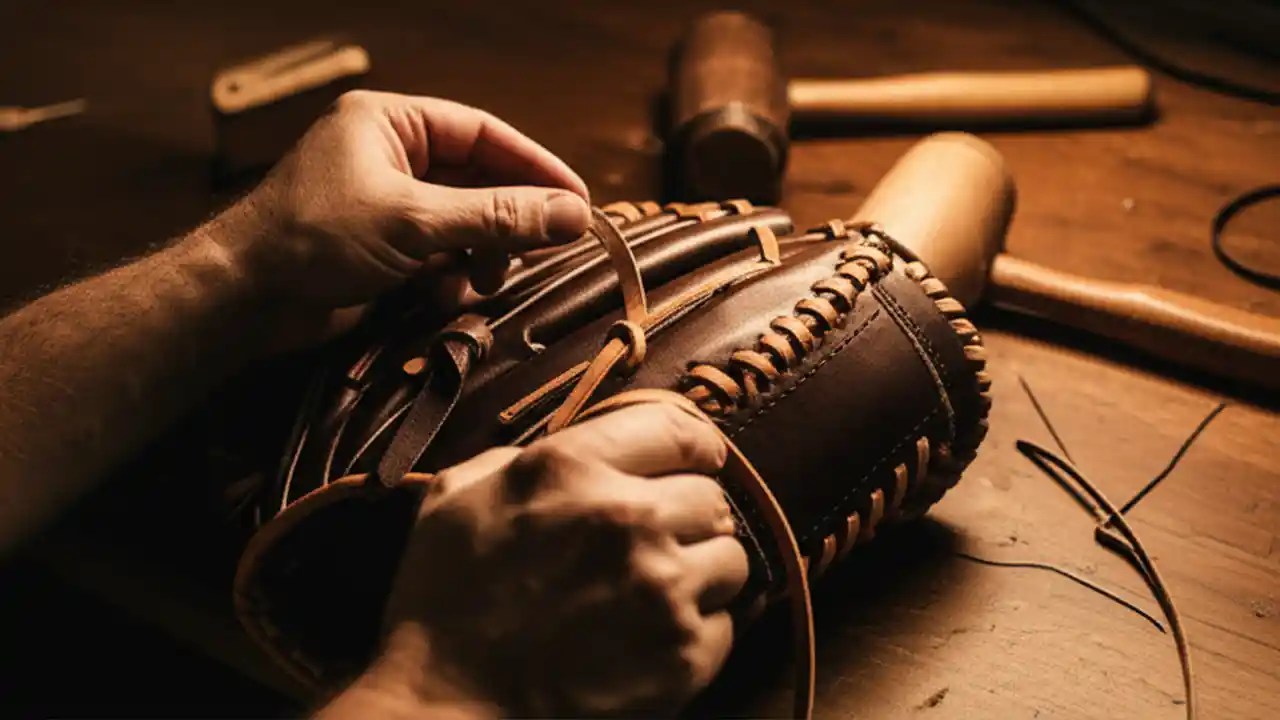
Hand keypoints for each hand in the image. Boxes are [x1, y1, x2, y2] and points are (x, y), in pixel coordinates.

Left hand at [209, 90, 591, 345]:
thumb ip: (498, 217)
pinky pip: (440, 258)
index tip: (578, 201)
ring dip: (480, 257)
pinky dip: (450, 279)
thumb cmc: (314, 239)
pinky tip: (440, 298)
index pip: (483, 133)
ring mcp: (386, 206)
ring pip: (464, 226)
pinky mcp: (382, 252)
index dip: (535, 167)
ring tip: (482, 282)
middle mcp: (390, 158)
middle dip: (508, 221)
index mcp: (390, 124)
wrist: (243, 301)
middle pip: (478, 182)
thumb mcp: (416, 222)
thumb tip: (573, 214)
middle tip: (547, 248)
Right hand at [373, 402, 748, 716]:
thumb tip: (577, 452)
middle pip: (712, 496)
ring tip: (656, 596)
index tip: (695, 462)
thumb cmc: (442, 603)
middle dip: (689, 517)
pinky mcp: (682, 654)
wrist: (446, 706)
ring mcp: (662, 588)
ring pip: (732, 559)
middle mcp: (627, 518)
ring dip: (702, 574)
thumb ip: (517, 458)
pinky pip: (726, 625)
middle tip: (656, 544)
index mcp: (570, 468)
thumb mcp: (455, 498)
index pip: (678, 430)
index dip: (694, 446)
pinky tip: (651, 640)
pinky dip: (698, 633)